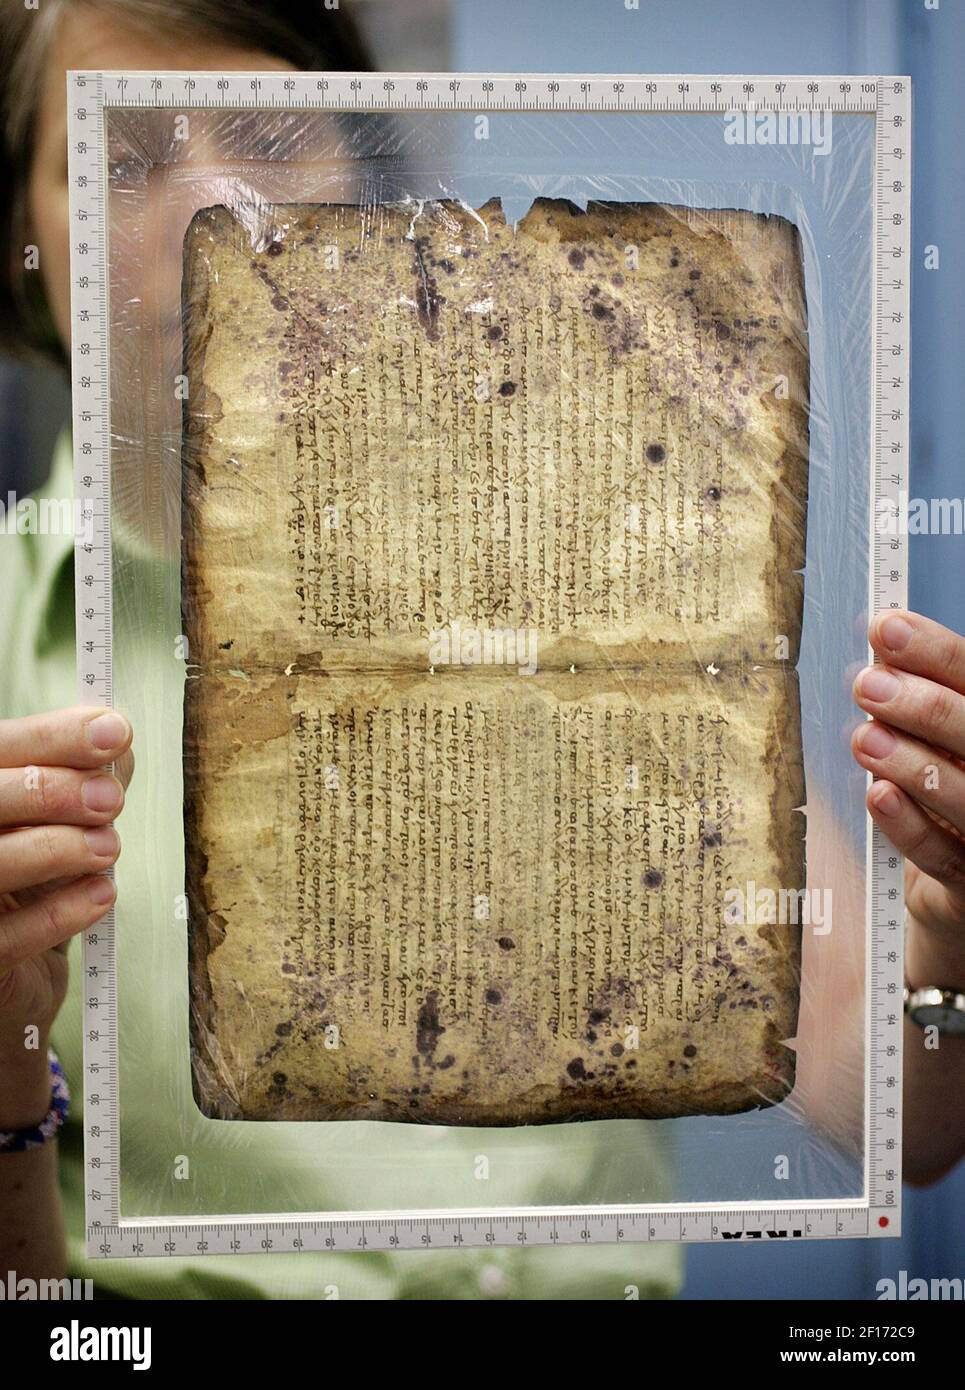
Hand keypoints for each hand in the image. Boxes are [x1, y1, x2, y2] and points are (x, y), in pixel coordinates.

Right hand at [0, 708, 131, 1126]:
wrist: (14, 981)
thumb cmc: (32, 887)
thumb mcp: (58, 825)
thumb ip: (84, 778)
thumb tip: (116, 739)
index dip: (53, 736)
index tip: (114, 731)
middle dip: (53, 790)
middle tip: (111, 800)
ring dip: (60, 847)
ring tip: (108, 848)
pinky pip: (8, 937)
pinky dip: (62, 912)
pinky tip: (101, 894)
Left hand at [851, 611, 964, 984]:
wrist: (962, 894)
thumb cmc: (952, 798)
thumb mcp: (946, 742)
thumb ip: (925, 697)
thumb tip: (880, 642)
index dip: (938, 652)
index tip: (887, 628)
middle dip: (925, 707)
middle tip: (868, 685)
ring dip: (912, 764)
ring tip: (866, 739)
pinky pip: (943, 858)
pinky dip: (908, 826)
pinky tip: (877, 795)